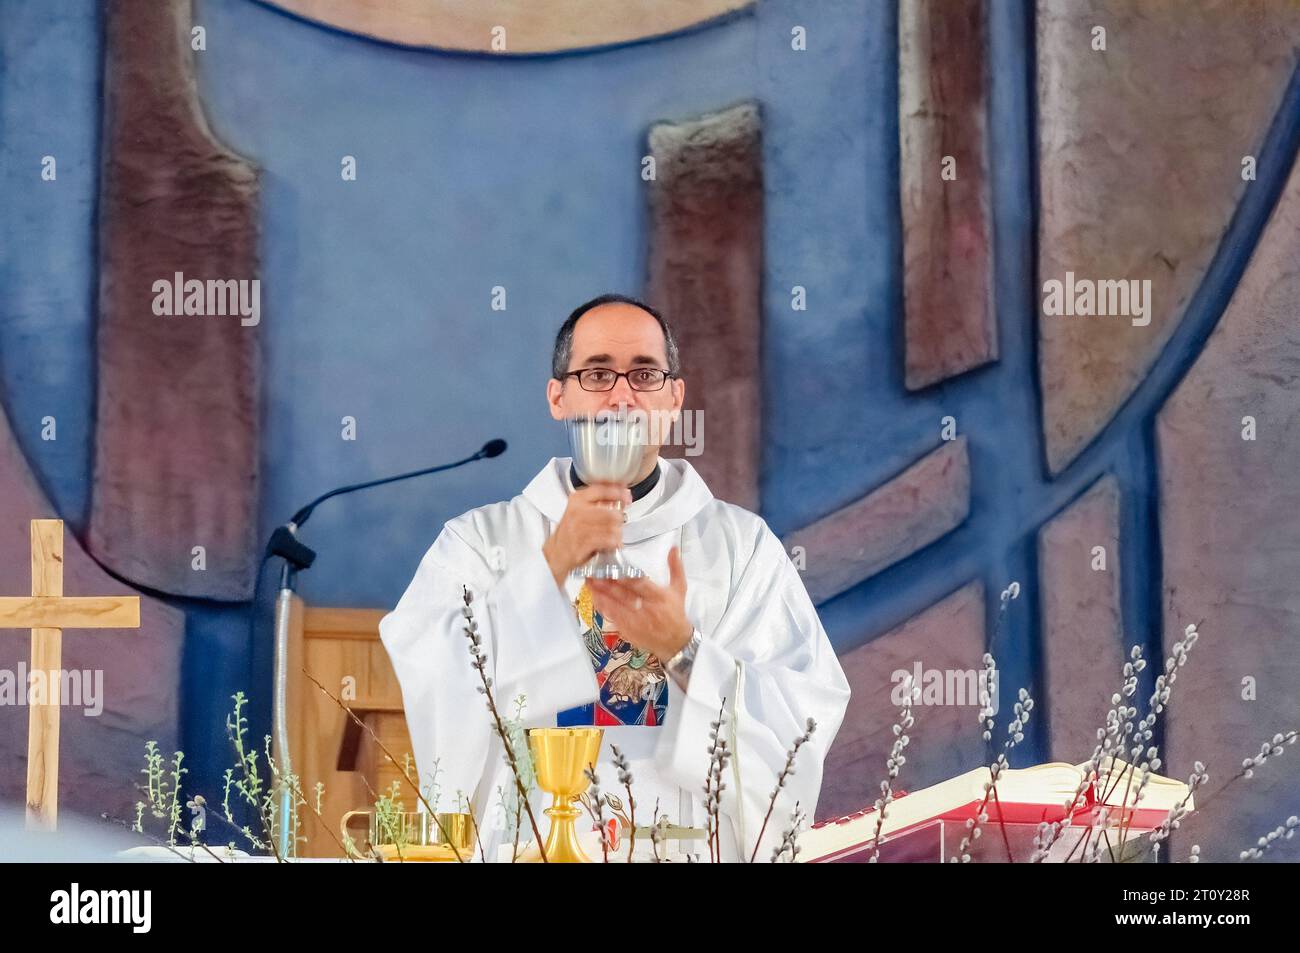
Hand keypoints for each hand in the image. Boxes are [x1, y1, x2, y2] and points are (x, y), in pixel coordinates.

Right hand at [541, 483, 631, 587]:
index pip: (602, 490)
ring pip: (612, 528)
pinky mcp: (583, 544)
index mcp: (577, 500)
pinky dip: (614, 544)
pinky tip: (612, 545)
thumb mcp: (579, 511)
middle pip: (611, 513)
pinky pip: (608, 541)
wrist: (555, 554)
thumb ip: (598, 502)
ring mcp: (579, 528)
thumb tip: (622, 495)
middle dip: (620, 520)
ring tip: (614, 536)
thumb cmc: (570, 533)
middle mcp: (577, 512)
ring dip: (618, 534)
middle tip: (618, 525)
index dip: (618, 492)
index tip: (627, 496)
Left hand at [587, 546, 692, 660]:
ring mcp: (635, 621)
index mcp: (659, 597)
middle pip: (624, 595)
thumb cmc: (675, 613)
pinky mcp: (628, 629)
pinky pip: (613, 617)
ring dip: (601, 595)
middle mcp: (646, 609)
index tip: (613, 568)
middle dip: (607, 585)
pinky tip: (595, 598)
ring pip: (615, 606)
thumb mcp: (679, 589)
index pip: (640, 585)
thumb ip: (676, 568)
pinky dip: (603, 608)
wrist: (674, 642)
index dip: (625, 578)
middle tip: (594, 574)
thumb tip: (674, 548)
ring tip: (590, 583)